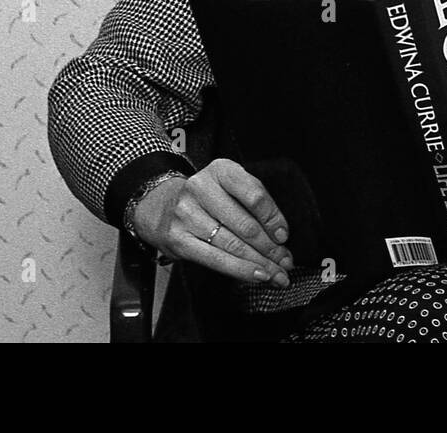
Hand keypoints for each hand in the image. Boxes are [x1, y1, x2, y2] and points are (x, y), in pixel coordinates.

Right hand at [132, 158, 292, 286]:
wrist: (160, 205)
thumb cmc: (205, 197)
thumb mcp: (228, 184)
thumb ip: (253, 200)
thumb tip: (279, 234)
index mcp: (221, 170)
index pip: (254, 195)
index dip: (273, 218)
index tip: (284, 236)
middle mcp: (201, 189)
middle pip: (245, 224)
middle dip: (270, 248)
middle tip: (286, 261)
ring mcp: (187, 215)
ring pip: (232, 245)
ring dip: (260, 264)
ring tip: (277, 274)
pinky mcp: (178, 239)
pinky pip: (215, 259)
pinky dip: (240, 270)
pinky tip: (257, 275)